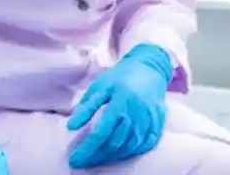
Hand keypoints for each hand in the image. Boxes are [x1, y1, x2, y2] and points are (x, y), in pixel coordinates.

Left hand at [66, 44, 174, 168]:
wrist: (149, 69)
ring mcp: (149, 120)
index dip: (87, 148)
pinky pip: (145, 145)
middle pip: (114, 143)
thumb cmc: (121, 77)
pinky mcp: (158, 124)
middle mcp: (137, 114)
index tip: (75, 158)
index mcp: (120, 102)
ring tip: (97, 158)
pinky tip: (119, 154)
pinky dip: (131, 152)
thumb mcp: (100, 86)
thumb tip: (71, 126)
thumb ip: (86, 107)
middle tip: (82, 161)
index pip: (101, 133)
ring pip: (129, 147)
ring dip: (112, 156)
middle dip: (96, 156)